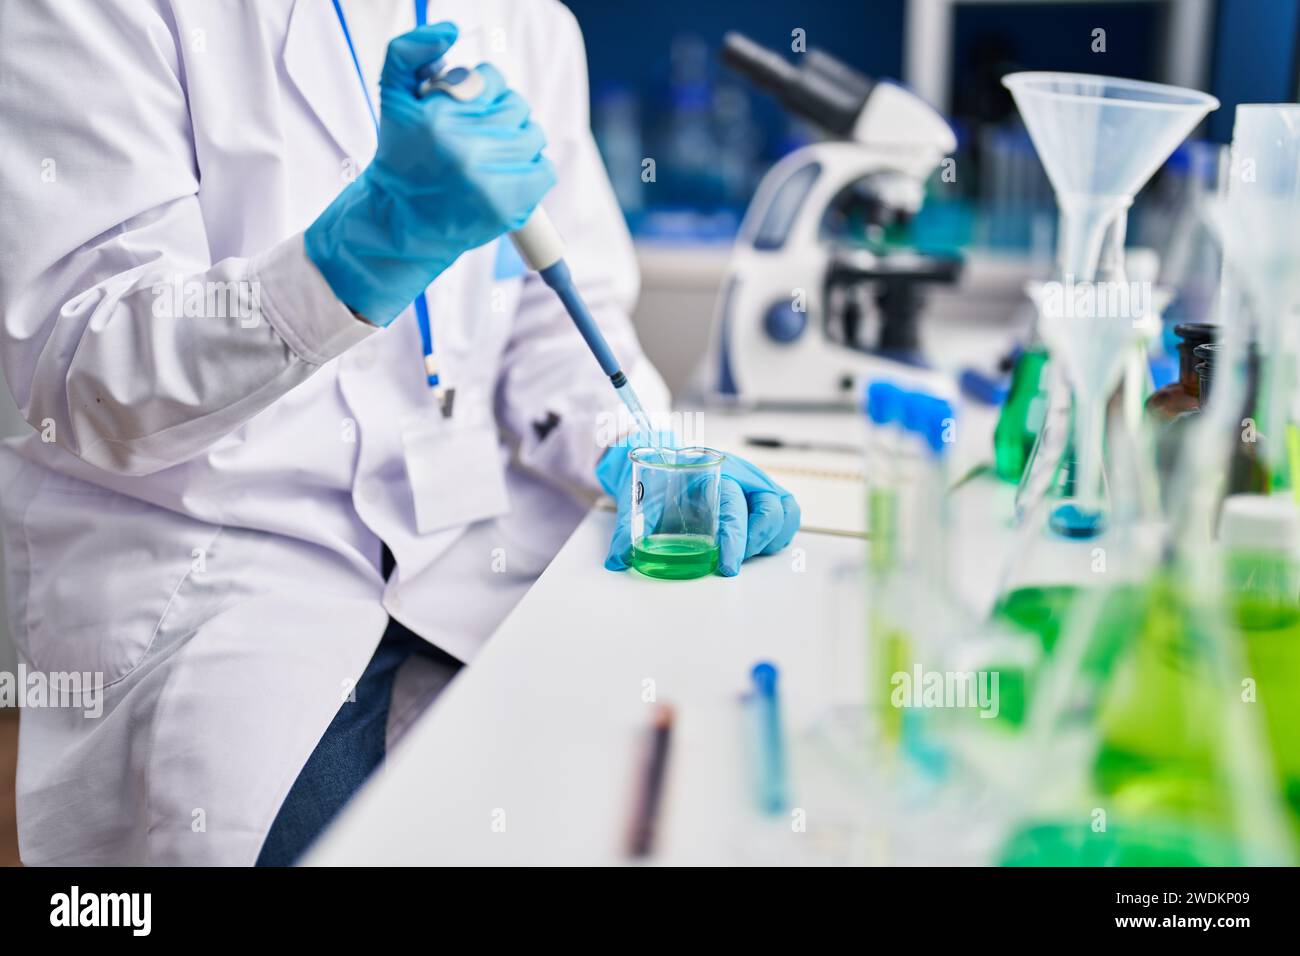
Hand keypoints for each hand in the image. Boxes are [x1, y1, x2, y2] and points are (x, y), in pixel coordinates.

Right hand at [305, 22, 554, 325]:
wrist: (402, 224)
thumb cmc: (402, 158)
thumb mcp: (394, 97)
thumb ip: (409, 51)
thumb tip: (450, 28)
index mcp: (438, 116)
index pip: (492, 78)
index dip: (482, 92)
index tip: (467, 110)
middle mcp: (465, 147)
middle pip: (517, 105)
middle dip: (501, 116)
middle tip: (480, 136)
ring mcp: (490, 179)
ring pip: (534, 135)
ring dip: (519, 142)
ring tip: (493, 157)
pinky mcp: (509, 206)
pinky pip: (546, 170)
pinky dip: (533, 170)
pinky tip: (509, 176)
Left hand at [598, 444, 800, 576]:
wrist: (661, 456)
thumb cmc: (656, 478)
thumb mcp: (639, 499)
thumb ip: (627, 530)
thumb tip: (617, 560)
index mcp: (710, 470)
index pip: (732, 505)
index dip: (734, 538)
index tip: (726, 566)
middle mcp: (740, 473)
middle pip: (768, 509)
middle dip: (754, 543)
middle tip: (730, 563)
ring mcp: (756, 482)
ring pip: (784, 511)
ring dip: (770, 539)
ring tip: (744, 553)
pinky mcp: (764, 493)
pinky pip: (787, 513)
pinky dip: (779, 533)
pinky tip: (759, 547)